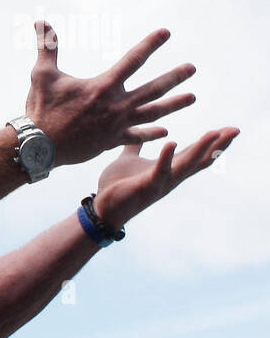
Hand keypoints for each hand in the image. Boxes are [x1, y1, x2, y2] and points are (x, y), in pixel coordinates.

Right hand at [25, 21, 196, 166]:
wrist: (38, 147)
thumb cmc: (40, 109)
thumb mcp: (42, 75)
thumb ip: (47, 47)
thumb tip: (40, 22)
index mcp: (103, 87)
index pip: (133, 60)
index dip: (150, 44)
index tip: (166, 33)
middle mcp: (115, 106)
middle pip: (153, 88)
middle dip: (174, 77)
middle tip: (192, 68)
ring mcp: (116, 125)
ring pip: (152, 112)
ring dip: (174, 104)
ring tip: (192, 98)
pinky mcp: (110, 141)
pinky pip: (136, 137)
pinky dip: (151, 134)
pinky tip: (166, 131)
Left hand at [93, 127, 239, 228]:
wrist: (102, 208)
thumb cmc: (117, 186)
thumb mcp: (129, 161)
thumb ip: (136, 147)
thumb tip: (140, 132)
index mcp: (168, 168)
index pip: (195, 153)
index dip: (213, 142)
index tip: (229, 128)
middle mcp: (170, 176)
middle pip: (200, 159)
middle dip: (218, 145)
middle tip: (235, 130)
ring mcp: (161, 182)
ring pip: (187, 164)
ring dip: (202, 148)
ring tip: (215, 132)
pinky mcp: (147, 186)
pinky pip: (159, 171)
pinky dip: (166, 157)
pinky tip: (171, 142)